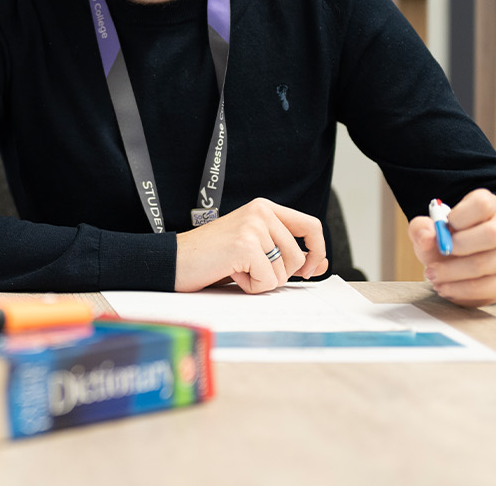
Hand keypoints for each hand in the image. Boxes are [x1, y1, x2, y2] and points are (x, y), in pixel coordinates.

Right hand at [174, 198, 328, 292]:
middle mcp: (261, 212)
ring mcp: (253, 227)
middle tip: (250, 269)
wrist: (175, 260)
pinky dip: (251, 287)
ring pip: (284, 272)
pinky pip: (267, 281)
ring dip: (262, 281)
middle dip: (279, 274)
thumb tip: (320, 264)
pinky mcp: (245, 245)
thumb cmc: (212, 256)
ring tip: (237, 268)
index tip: (311, 269)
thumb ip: (285, 252)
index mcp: (264, 208)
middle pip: (298, 257)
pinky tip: (231, 273)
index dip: (318, 251)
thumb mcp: (254, 248)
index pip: (311, 226)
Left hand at [409, 188, 495, 307]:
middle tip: (440, 252)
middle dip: (460, 246)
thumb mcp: (425, 231)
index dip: (461, 216)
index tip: (445, 226)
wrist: (450, 265)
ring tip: (434, 275)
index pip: (483, 204)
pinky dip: (462, 291)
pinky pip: (491, 288)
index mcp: (485, 208)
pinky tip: (446, 288)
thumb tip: (427, 236)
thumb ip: (420, 228)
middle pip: (494, 233)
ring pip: (489, 263)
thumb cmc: (441, 242)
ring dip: (455, 272)